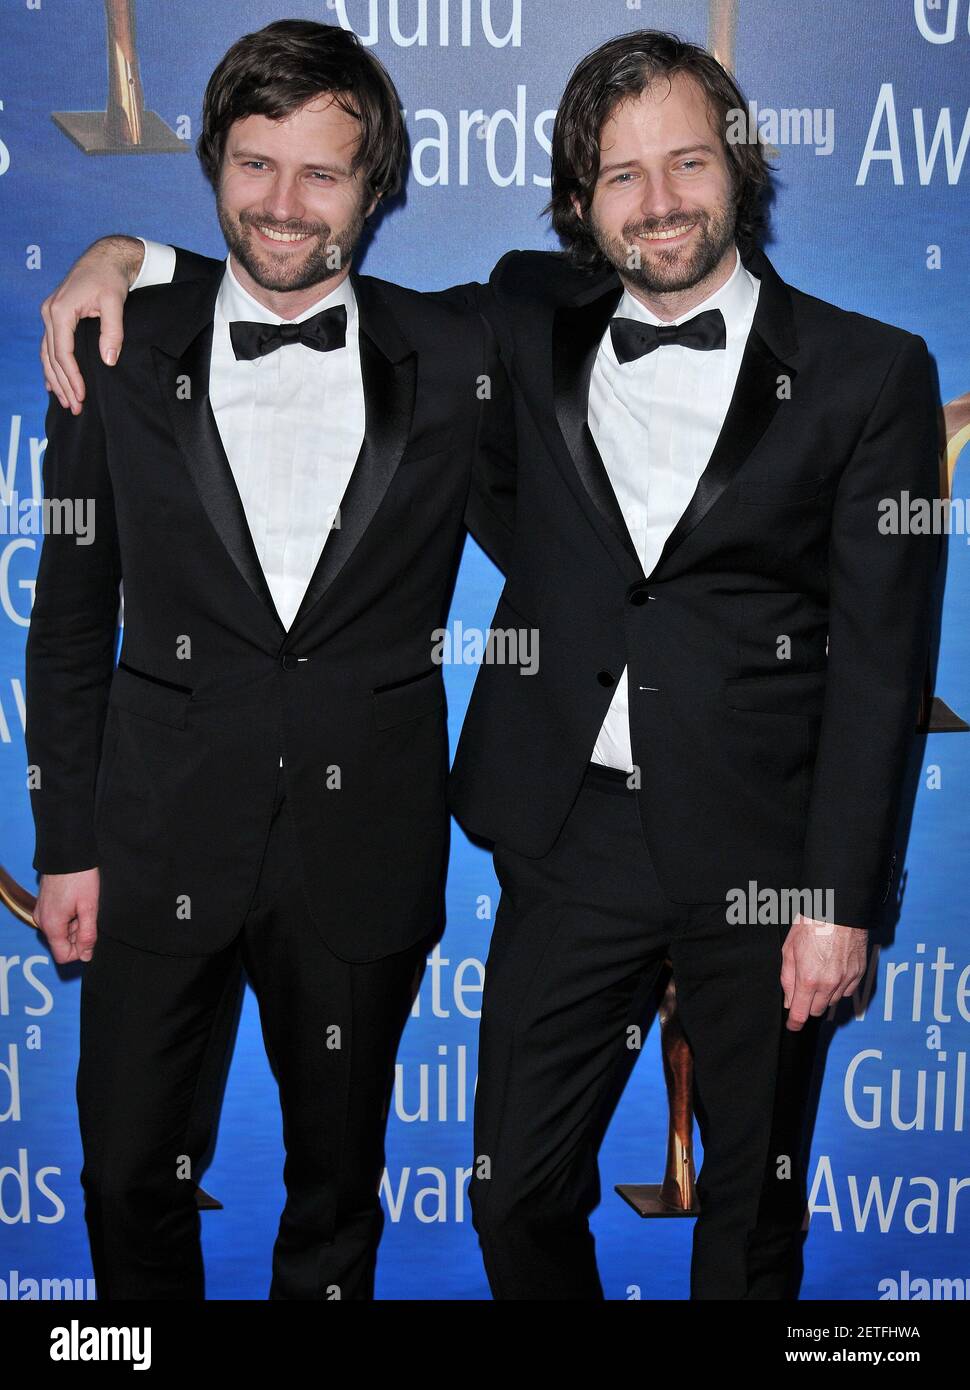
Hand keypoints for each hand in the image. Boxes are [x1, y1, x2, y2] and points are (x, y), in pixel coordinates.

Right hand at [32, 868, 100, 963]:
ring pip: (60, 932)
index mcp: (52, 926)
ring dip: (75, 925)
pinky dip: (69, 917)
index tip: (91, 934)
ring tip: (83, 906)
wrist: (67, 853)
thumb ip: (87, 935)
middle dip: (78, 935)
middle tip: (88, 914)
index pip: (63, 956)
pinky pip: (56, 921)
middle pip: (62, 943)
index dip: (80, 951)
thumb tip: (86, 956)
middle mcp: (42, 922)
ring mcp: (41, 913)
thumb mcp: (89, 908)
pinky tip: (77, 902)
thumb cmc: (80, 878)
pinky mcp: (44, 905)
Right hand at [40, 235, 144, 413]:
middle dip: (63, 384)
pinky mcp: (56, 316)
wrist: (105, 257)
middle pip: (52, 357)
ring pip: (47, 354)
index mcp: (60, 311)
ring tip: (66, 402)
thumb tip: (108, 361)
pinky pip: (49, 346)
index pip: (63, 352)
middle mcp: (49, 313)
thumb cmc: (110, 277)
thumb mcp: (115, 303)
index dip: (72, 377)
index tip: (81, 396)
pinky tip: (53, 383)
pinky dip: (51, 366)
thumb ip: (112, 332)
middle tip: (75, 408)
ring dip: (55, 379)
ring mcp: (50, 314)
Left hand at [780, 914, 867, 1030]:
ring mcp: (847, 980)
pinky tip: (832, 972)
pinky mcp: (859, 974)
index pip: (801, 1013)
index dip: (794, 1023)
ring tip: (818, 974)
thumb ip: (788, 979)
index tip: (792, 1025)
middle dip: (807, 1005)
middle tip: (802, 991)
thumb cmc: (811, 925)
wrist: (838, 910)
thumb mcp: (789, 950)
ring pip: (832, 1001)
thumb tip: (789, 999)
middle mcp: (830, 984)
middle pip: (817, 1010)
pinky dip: (839, 988)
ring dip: (823, 995)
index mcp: (809, 979)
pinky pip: (847, 991)